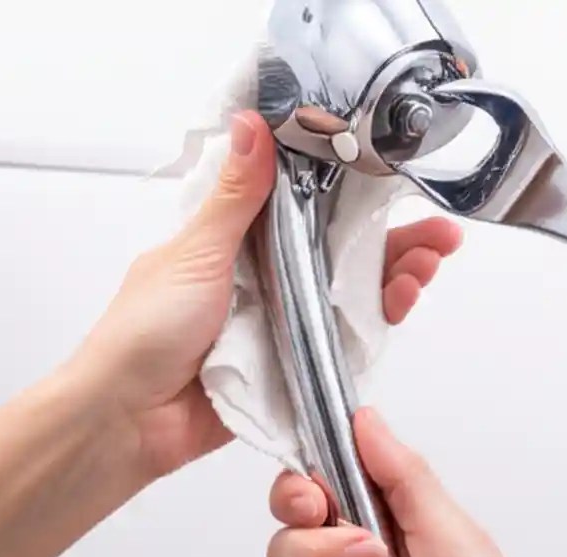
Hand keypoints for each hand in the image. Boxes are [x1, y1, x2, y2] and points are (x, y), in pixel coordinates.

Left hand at [68, 112, 462, 482]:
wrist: (127, 420)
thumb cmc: (143, 334)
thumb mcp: (195, 253)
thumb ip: (237, 198)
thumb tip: (254, 125)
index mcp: (235, 244)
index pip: (309, 211)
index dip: (356, 199)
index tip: (398, 186)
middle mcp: (262, 282)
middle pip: (341, 256)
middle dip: (393, 244)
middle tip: (439, 236)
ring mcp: (279, 328)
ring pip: (348, 298)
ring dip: (392, 280)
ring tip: (427, 268)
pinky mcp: (289, 371)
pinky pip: (338, 346)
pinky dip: (372, 328)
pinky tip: (400, 307)